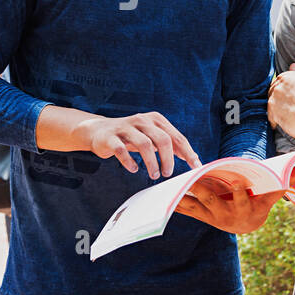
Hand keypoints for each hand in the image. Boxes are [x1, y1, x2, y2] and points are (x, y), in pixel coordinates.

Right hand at [77, 112, 200, 179]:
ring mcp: (125, 127)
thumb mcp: (152, 136)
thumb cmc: (131, 137)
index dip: (187, 153)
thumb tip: (194, 157)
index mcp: (155, 120)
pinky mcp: (110, 137)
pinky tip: (134, 169)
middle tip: (167, 173)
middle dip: (168, 159)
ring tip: (154, 175)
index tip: (195, 167)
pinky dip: (130, 162)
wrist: (99, 131)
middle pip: (162, 140)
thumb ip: (171, 145)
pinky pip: (122, 150)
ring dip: (151, 162)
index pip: (176, 137)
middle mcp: (142, 120)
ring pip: (144, 144)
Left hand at [174, 173, 286, 234]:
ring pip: (195, 205)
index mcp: (244, 209)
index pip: (241, 199)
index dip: (239, 191)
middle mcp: (225, 215)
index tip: (236, 181)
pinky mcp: (200, 215)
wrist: (247, 225)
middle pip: (212, 202)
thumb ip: (285, 182)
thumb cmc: (260, 204)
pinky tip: (163, 196)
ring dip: (184, 196)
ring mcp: (211, 216)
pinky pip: (186, 209)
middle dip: (202, 191)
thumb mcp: (272, 196)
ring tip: (172, 186)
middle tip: (192, 180)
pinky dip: (175, 202)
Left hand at [268, 64, 294, 140]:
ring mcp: (275, 94)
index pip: (282, 79)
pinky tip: (284, 121)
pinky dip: (275, 118)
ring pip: (271, 99)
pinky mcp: (271, 106)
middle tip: (289, 106)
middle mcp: (282, 82)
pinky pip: (270, 112)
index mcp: (293, 75)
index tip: (289, 96)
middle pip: (274, 88)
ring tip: (288, 114)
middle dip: (279, 97)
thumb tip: (292, 65)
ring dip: (277, 107)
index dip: (285, 90)